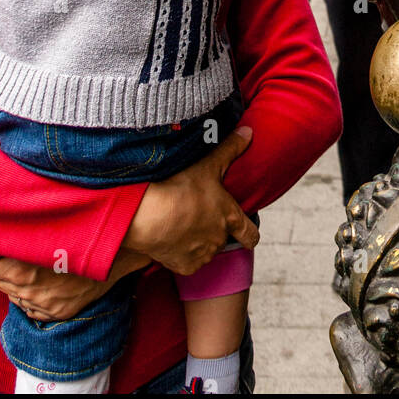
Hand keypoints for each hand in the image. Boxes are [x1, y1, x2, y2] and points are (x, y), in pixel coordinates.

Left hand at [0, 246, 148, 322]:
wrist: (118, 250)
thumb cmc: (81, 233)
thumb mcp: (44, 231)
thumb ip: (6, 243)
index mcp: (26, 270)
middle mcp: (33, 292)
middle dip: (0, 269)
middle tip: (12, 256)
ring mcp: (46, 305)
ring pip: (13, 296)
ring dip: (14, 283)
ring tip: (27, 267)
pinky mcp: (58, 313)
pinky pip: (29, 309)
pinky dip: (28, 297)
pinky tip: (38, 283)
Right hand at [122, 127, 258, 275]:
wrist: (147, 215)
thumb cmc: (179, 186)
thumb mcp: (208, 163)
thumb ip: (231, 148)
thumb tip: (249, 132)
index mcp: (229, 217)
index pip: (250, 234)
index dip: (250, 234)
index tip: (248, 233)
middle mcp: (219, 240)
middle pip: (222, 238)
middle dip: (213, 228)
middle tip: (196, 213)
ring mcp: (201, 255)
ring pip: (204, 250)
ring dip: (197, 241)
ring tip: (180, 223)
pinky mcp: (184, 266)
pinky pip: (186, 262)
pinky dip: (180, 253)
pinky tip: (170, 237)